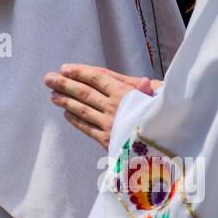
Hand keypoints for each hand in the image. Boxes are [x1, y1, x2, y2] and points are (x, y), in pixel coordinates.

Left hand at [42, 64, 159, 149]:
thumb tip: (141, 82)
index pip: (97, 78)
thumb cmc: (168, 117)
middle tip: (48, 78)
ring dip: (65, 101)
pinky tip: (67, 113)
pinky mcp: (108, 141)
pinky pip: (87, 128)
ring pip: (82, 109)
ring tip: (52, 95)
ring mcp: (109, 125)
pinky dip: (75, 120)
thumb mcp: (160, 96)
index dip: (80, 72)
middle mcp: (114, 107)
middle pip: (84, 93)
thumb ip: (143, 88)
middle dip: (64, 84)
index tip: (65, 68)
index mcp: (126, 93)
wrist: (170, 148)